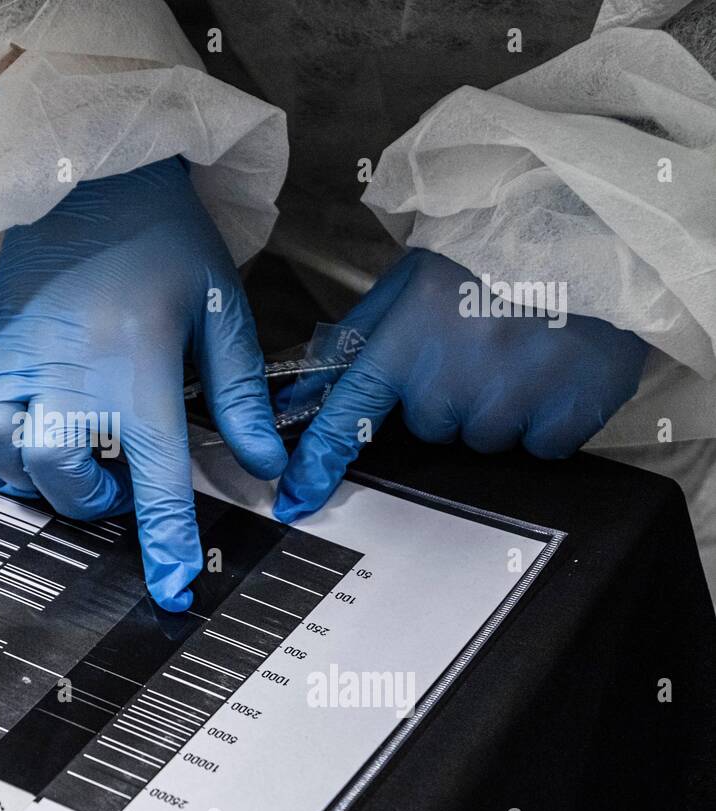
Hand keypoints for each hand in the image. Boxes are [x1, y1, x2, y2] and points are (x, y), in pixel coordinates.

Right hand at [0, 158, 284, 611]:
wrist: (94, 176)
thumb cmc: (163, 240)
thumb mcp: (221, 314)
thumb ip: (241, 397)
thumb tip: (267, 465)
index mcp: (135, 373)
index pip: (156, 480)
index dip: (167, 544)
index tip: (172, 589)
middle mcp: (69, 377)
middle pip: (64, 479)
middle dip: (95, 501)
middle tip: (120, 482)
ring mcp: (18, 363)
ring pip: (5, 454)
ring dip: (37, 477)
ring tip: (68, 464)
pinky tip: (10, 438)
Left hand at [274, 249, 648, 521]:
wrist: (592, 237)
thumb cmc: (493, 254)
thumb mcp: (411, 281)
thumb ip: (356, 338)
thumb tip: (303, 390)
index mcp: (409, 340)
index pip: (352, 412)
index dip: (321, 457)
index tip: (297, 493)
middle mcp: (454, 378)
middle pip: (430, 428)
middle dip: (448, 399)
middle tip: (478, 350)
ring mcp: (511, 401)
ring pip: (483, 439)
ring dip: (497, 409)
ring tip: (522, 352)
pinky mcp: (566, 417)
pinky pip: (539, 446)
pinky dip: (547, 419)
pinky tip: (555, 371)